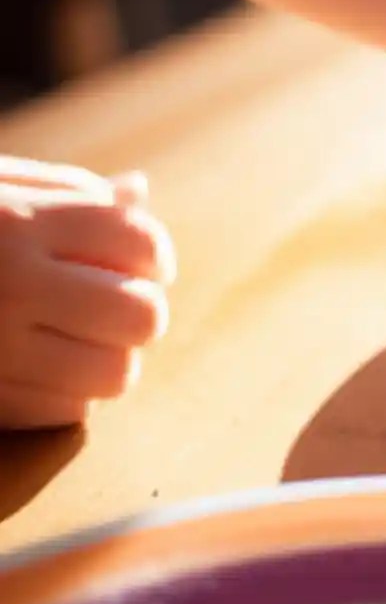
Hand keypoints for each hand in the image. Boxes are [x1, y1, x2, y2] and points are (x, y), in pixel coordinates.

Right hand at [0, 157, 173, 428]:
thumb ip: (58, 191)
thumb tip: (137, 192)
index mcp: (16, 220)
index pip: (135, 238)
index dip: (154, 254)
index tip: (143, 263)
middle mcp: (10, 283)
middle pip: (140, 313)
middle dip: (139, 310)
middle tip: (114, 305)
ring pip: (114, 373)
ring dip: (111, 358)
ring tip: (80, 341)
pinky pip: (66, 412)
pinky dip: (68, 394)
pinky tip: (41, 367)